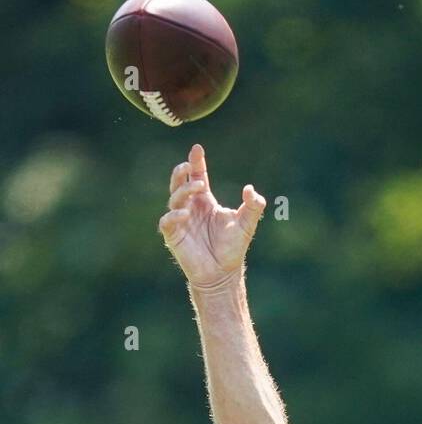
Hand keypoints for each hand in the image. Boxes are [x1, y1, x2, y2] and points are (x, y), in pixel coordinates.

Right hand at [158, 143, 266, 290]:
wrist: (223, 274)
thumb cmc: (233, 249)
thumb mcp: (247, 225)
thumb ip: (253, 206)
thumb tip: (251, 190)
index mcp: (205, 201)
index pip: (197, 176)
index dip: (196, 163)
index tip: (197, 148)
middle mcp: (191, 208)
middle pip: (180, 183)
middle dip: (182, 172)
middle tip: (189, 166)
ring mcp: (181, 221)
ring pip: (174, 198)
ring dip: (183, 190)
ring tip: (198, 188)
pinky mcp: (174, 236)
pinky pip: (167, 222)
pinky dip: (173, 216)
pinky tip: (185, 214)